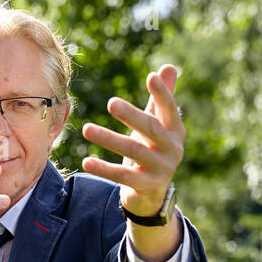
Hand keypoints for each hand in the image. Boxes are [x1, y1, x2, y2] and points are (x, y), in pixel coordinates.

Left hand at [80, 64, 183, 216]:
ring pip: (132, 151)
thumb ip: (161, 100)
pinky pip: (122, 176)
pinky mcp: (145, 186)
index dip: (162, 94)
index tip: (151, 77)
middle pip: (150, 129)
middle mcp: (172, 149)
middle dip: (131, 115)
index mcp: (175, 131)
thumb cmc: (154, 150)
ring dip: (108, 139)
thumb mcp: (159, 126)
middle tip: (111, 102)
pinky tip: (86, 161)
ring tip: (86, 129)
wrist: (153, 195)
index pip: (169, 109)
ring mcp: (160, 169)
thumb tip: (168, 66)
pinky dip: (104, 169)